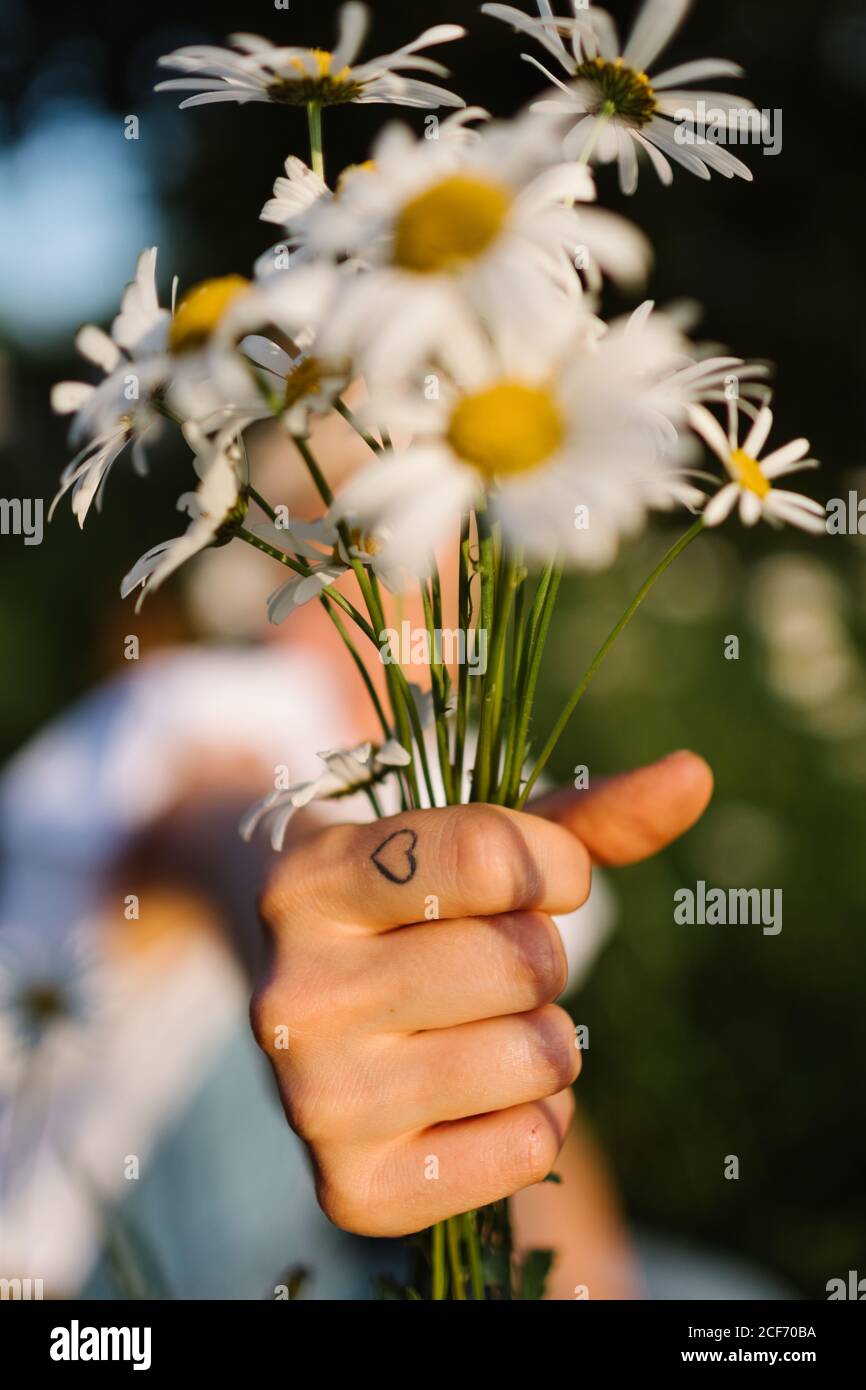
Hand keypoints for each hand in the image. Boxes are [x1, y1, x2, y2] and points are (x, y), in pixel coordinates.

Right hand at [252, 750, 711, 1235]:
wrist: (311, 1014)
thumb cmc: (411, 911)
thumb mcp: (472, 848)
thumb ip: (584, 818)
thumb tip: (694, 776)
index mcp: (308, 883)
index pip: (492, 857)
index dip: (553, 866)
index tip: (536, 879)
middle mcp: (294, 993)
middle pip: (523, 962)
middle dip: (541, 957)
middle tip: (488, 963)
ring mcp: (315, 1099)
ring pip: (537, 1057)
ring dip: (544, 1039)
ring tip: (480, 1026)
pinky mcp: (354, 1190)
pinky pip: (527, 1147)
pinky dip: (534, 1118)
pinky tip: (477, 1096)